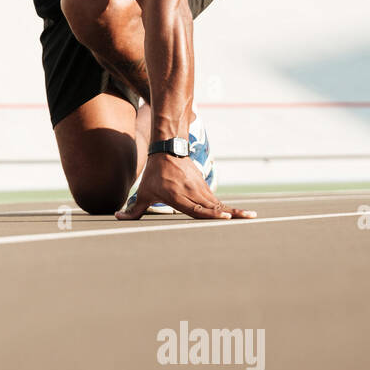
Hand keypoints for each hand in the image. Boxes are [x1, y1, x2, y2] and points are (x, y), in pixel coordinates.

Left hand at [116, 153, 256, 220]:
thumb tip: (118, 218)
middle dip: (232, 213)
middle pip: (214, 206)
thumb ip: (133, 210)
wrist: (168, 151)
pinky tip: (239, 214)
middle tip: (250, 218)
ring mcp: (200, 189)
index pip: (198, 208)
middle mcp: (193, 193)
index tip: (226, 216)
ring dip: (235, 210)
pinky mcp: (204, 187)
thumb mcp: (143, 193)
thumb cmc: (154, 175)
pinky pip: (216, 200)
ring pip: (218, 203)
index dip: (212, 213)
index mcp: (179, 197)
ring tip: (251, 217)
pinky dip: (227, 207)